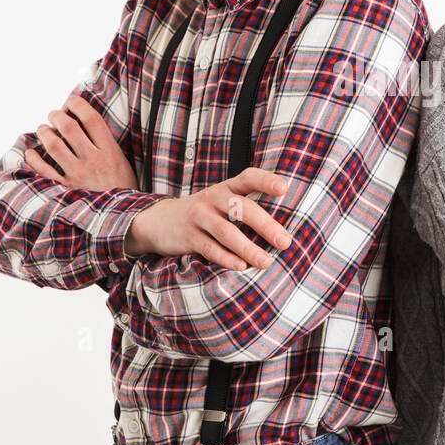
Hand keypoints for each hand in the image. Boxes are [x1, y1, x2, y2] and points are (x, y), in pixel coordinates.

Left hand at [24, 90, 137, 191]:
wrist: (123, 219)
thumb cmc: (123, 191)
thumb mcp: (124, 164)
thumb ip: (108, 146)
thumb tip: (90, 126)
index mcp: (110, 153)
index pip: (91, 119)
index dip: (78, 105)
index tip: (71, 101)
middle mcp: (93, 161)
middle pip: (69, 128)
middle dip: (57, 116)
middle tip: (54, 114)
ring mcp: (78, 176)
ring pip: (53, 145)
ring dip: (44, 133)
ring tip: (43, 129)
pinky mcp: (66, 190)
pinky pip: (43, 170)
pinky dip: (33, 159)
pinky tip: (30, 153)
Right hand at [125, 167, 293, 269]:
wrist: (159, 221)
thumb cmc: (205, 213)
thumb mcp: (221, 201)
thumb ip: (246, 206)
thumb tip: (284, 226)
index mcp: (226, 187)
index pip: (248, 177)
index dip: (266, 181)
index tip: (285, 187)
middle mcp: (213, 198)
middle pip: (242, 208)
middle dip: (265, 225)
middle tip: (285, 241)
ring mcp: (198, 216)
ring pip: (226, 231)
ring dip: (248, 248)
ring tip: (266, 262)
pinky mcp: (187, 237)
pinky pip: (209, 248)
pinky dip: (225, 258)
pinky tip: (241, 267)